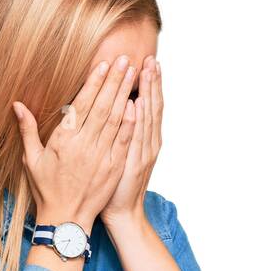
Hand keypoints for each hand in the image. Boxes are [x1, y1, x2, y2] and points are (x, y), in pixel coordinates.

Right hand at [13, 54, 136, 228]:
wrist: (66, 221)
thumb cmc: (47, 190)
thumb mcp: (32, 160)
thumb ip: (27, 130)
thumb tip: (17, 105)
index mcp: (64, 140)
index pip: (82, 105)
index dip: (93, 83)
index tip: (102, 65)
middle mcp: (84, 145)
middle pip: (102, 106)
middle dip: (114, 81)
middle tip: (123, 59)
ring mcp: (102, 156)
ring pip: (116, 119)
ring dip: (125, 94)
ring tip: (133, 74)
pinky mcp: (114, 167)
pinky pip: (124, 140)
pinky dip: (132, 121)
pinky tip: (138, 104)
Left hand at [102, 55, 161, 226]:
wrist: (122, 212)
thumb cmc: (116, 184)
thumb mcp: (123, 154)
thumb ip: (125, 131)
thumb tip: (122, 107)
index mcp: (145, 139)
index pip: (149, 105)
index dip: (151, 84)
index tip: (149, 62)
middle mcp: (148, 142)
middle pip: (152, 106)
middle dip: (152, 82)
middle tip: (151, 58)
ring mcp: (143, 152)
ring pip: (147, 117)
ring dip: (148, 93)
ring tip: (148, 70)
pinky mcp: (134, 162)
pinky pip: (135, 137)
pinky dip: (137, 120)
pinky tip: (136, 103)